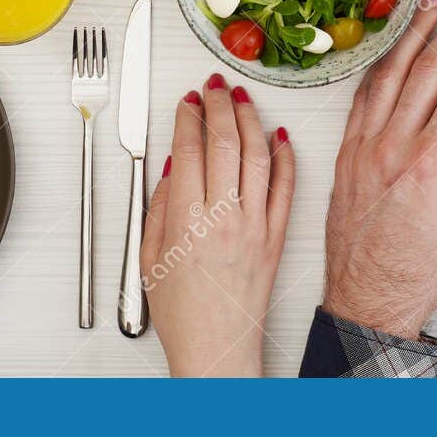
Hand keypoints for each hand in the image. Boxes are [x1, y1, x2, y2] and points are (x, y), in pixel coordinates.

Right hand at [141, 72, 293, 375]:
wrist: (217, 349)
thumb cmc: (183, 313)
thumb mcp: (150, 257)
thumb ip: (159, 206)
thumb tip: (171, 165)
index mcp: (187, 222)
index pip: (189, 150)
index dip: (189, 117)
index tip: (187, 101)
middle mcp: (224, 219)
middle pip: (225, 143)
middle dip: (219, 105)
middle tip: (215, 86)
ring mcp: (255, 226)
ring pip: (258, 157)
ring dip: (250, 120)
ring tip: (243, 99)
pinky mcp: (277, 237)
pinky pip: (286, 188)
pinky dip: (285, 157)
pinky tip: (279, 136)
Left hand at [321, 0, 436, 339]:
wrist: (366, 301)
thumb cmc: (419, 271)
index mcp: (427, 164)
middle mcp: (390, 146)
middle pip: (426, 69)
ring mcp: (362, 146)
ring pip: (388, 73)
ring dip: (412, 32)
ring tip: (431, 1)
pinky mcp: (345, 151)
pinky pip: (362, 94)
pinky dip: (379, 64)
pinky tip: (391, 47)